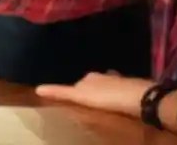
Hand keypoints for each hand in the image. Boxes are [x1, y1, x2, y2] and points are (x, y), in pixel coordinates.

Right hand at [35, 72, 152, 118]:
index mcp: (90, 77)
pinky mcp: (132, 86)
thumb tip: (38, 88)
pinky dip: (118, 93)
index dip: (75, 90)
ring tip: (103, 101)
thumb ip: (61, 92)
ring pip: (108, 84)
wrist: (138, 97)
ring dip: (105, 90)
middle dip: (90, 89)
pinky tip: (121, 100)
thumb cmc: (107, 97)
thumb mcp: (81, 96)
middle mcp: (103, 75)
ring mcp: (119, 80)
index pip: (78, 83)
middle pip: (93, 82)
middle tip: (88, 101)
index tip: (74, 96)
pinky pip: (121, 89)